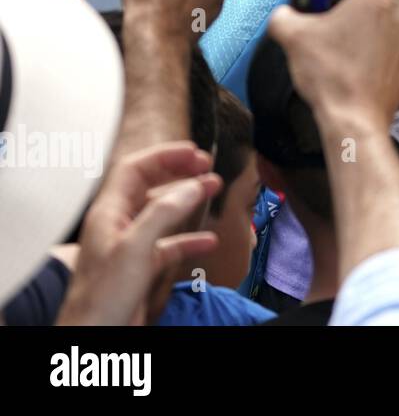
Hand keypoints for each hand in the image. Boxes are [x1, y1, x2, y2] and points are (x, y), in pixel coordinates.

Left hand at [57, 142, 220, 325]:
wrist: (95, 335)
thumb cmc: (102, 296)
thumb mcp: (135, 248)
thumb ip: (163, 213)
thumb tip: (191, 186)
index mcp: (109, 212)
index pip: (134, 169)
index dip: (164, 156)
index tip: (193, 153)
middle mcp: (118, 224)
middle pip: (150, 186)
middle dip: (179, 173)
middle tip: (206, 167)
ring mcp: (130, 245)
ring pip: (162, 213)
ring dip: (188, 200)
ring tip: (212, 190)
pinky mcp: (140, 266)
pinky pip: (168, 244)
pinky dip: (189, 239)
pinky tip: (207, 240)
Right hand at [265, 0, 398, 131]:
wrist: (354, 123)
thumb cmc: (329, 74)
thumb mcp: (293, 38)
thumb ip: (284, 17)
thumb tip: (282, 14)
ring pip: (396, 17)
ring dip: (378, 16)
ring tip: (349, 27)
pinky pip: (396, 45)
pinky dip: (381, 44)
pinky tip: (358, 57)